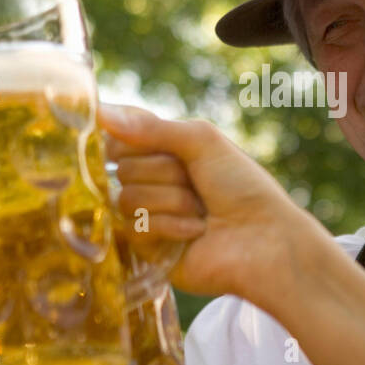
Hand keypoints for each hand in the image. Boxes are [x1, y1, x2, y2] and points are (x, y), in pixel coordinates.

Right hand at [99, 104, 326, 308]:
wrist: (264, 240)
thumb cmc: (241, 186)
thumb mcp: (202, 141)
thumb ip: (151, 127)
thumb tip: (100, 113)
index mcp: (164, 153)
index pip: (118, 140)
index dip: (129, 140)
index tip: (152, 145)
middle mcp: (152, 183)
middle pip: (122, 168)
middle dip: (165, 173)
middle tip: (196, 184)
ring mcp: (148, 217)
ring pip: (127, 198)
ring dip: (172, 201)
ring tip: (201, 211)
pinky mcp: (148, 251)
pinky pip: (135, 229)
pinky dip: (171, 226)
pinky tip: (196, 232)